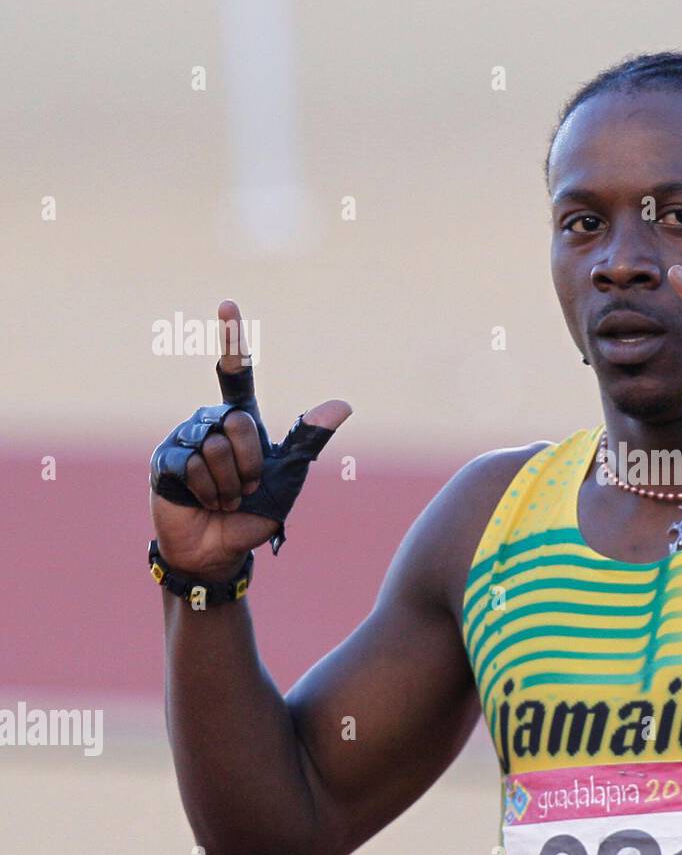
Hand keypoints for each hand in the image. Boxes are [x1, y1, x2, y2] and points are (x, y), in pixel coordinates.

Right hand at [148, 300, 351, 578]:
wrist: (222, 549)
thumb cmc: (256, 512)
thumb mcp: (289, 474)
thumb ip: (309, 437)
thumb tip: (344, 404)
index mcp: (241, 421)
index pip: (235, 374)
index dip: (232, 341)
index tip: (228, 306)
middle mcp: (210, 423)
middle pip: (238, 422)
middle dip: (249, 462)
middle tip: (245, 486)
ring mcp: (184, 440)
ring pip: (215, 446)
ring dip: (228, 482)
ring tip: (224, 497)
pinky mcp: (164, 461)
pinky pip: (192, 465)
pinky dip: (206, 491)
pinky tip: (202, 502)